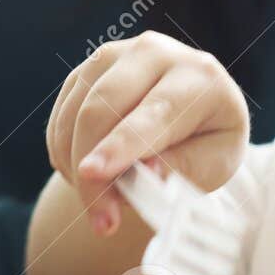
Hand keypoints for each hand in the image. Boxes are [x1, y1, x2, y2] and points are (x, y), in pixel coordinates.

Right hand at [46, 33, 247, 235]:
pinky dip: (67, 155)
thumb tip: (147, 172)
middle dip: (92, 172)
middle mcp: (156, 52)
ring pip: (75, 116)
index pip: (153, 114)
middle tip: (102, 222)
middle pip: (103, 109)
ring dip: (78, 167)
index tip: (92, 174)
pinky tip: (93, 173)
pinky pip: (61, 118)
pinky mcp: (87, 69)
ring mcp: (117, 55)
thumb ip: (182, 169)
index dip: (120, 146)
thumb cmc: (206, 145)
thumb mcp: (213, 165)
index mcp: (200, 77)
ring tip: (104, 200)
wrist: (191, 117)